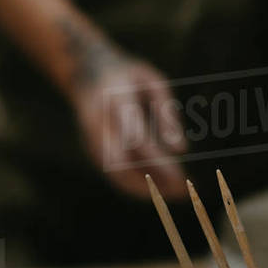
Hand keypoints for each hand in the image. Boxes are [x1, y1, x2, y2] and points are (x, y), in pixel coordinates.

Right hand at [70, 48, 186, 199]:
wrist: (86, 73)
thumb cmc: (128, 76)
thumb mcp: (151, 81)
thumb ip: (166, 112)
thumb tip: (181, 150)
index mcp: (115, 101)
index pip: (136, 140)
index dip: (159, 162)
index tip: (182, 177)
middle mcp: (98, 124)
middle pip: (122, 165)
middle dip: (152, 183)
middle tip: (181, 192)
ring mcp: (91, 139)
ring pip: (116, 175)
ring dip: (146, 189)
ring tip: (175, 194)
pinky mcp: (92, 150)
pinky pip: (114, 174)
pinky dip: (136, 185)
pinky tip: (159, 187)